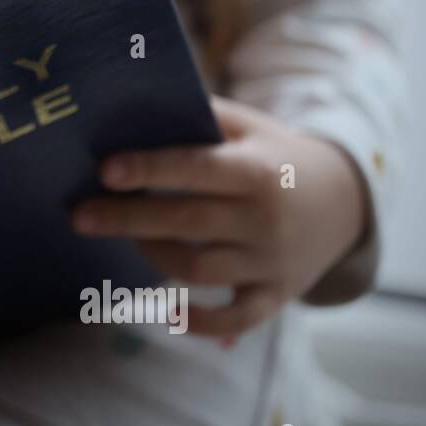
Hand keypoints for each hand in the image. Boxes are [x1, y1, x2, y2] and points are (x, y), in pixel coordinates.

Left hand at [72, 96, 367, 336]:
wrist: (345, 202)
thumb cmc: (277, 157)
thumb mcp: (252, 126)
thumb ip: (204, 116)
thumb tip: (139, 103)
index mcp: (258, 171)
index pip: (197, 168)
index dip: (150, 169)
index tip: (105, 170)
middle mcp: (265, 219)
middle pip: (187, 223)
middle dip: (128, 219)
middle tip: (80, 216)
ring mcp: (271, 261)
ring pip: (200, 270)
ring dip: (154, 256)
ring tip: (128, 240)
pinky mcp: (276, 294)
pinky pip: (237, 318)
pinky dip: (203, 323)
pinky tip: (169, 313)